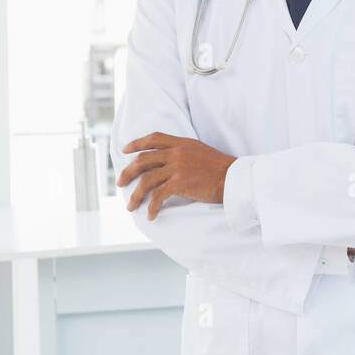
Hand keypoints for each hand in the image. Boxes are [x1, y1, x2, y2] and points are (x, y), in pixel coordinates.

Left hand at [118, 133, 235, 220]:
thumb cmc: (222, 169)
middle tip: (120, 183)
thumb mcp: (202, 152)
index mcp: (182, 143)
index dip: (137, 144)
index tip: (126, 150)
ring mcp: (177, 167)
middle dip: (128, 173)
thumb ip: (184, 153)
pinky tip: (151, 215)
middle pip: (143, 160)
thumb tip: (171, 162)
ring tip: (131, 206)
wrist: (235, 178)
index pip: (154, 138)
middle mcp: (177, 153)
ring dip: (135, 195)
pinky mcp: (180, 183)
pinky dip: (151, 207)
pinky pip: (158, 196)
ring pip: (146, 181)